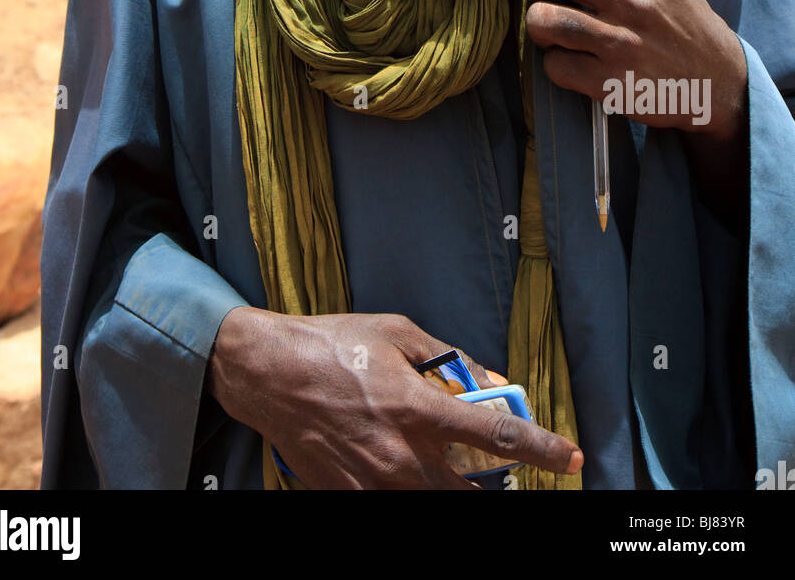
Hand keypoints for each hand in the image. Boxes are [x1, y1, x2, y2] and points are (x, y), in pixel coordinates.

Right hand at [207, 307, 582, 489]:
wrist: (268, 374)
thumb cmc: (334, 344)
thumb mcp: (399, 334)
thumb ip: (450, 362)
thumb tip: (490, 383)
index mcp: (419, 408)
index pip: (499, 438)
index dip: (545, 451)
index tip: (572, 459)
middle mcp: (403, 455)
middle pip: (474, 496)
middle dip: (495, 489)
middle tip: (497, 475)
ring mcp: (375, 484)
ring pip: (436, 506)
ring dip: (452, 491)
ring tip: (442, 466)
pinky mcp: (349, 498)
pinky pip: (393, 505)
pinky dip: (407, 490)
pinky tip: (396, 465)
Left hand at [505, 0, 746, 139]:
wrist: (720, 83)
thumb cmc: (680, 24)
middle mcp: (632, 0)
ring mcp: (621, 43)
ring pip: (543, 18)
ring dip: (536, 23)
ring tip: (547, 28)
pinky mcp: (611, 83)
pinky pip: (554, 65)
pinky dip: (553, 64)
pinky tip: (568, 62)